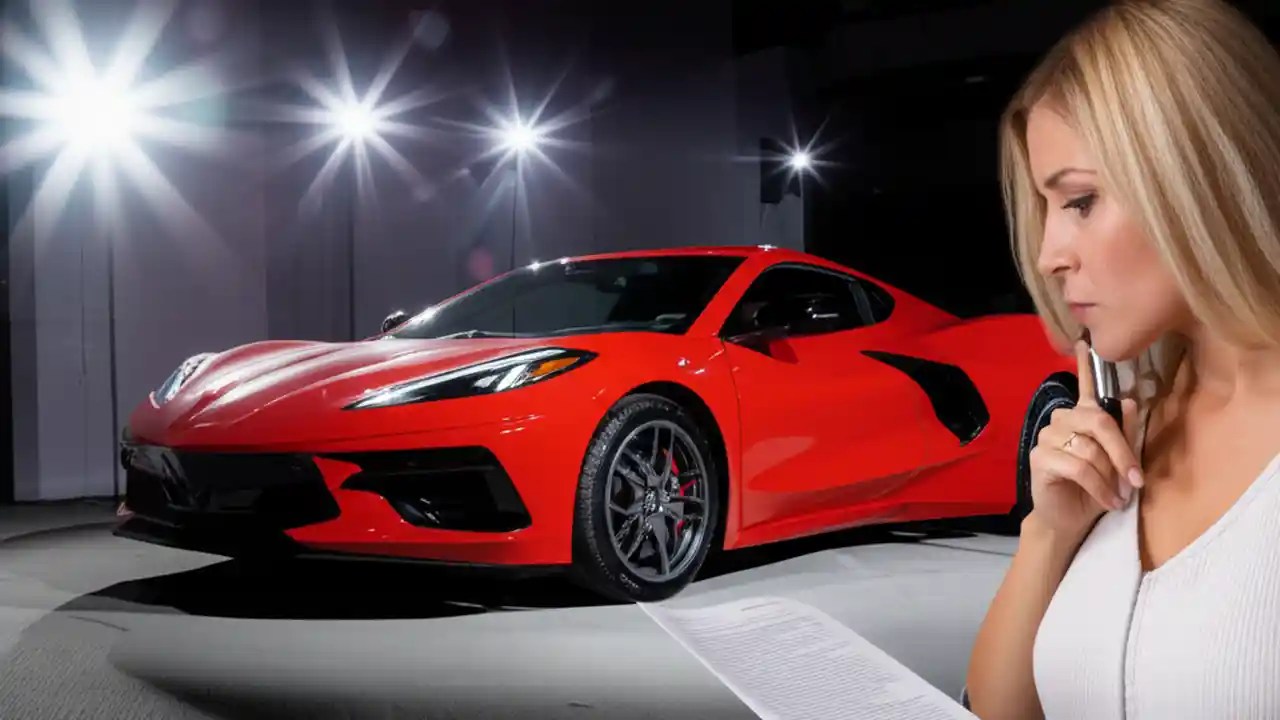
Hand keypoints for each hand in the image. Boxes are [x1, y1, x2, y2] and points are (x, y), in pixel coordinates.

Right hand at [1026, 338, 1144, 537]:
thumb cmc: (1096, 490)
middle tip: (1136, 479)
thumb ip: (1125, 433)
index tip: (1085, 342)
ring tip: (1118, 496)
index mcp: (1082, 418)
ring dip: (1110, 477)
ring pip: (1090, 448)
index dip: (1086, 365)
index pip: (1084, 386)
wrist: (1070, 521)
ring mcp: (1047, 438)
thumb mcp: (1119, 463)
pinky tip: (1107, 501)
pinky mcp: (1040, 458)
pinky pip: (1078, 467)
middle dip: (1122, 451)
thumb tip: (1131, 401)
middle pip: (1098, 420)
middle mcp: (1062, 421)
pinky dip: (1099, 487)